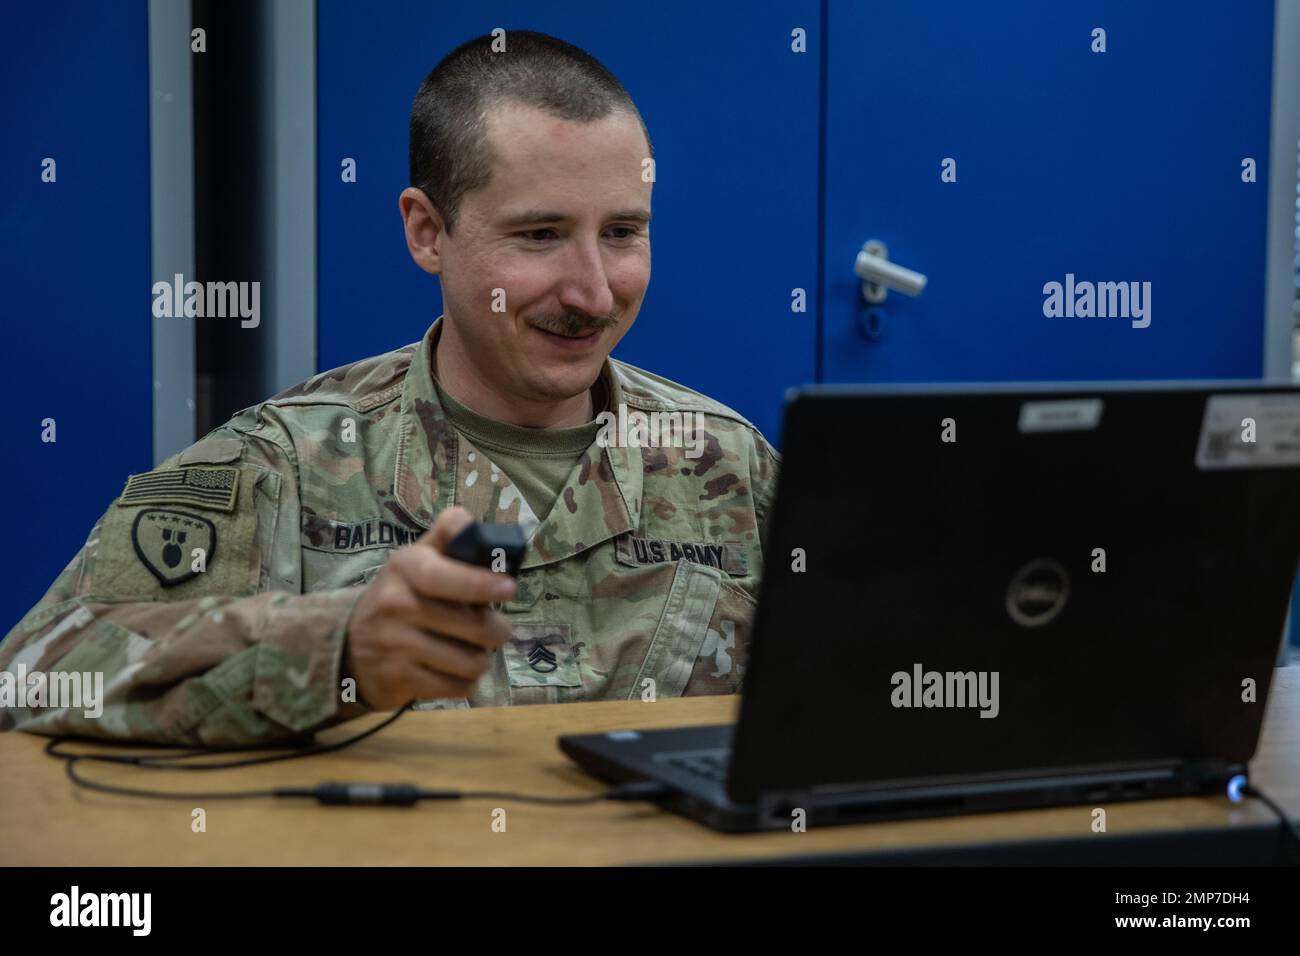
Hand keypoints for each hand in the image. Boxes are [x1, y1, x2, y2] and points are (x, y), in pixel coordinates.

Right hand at [342, 506, 515, 707]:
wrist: (350, 645)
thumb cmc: (400, 596)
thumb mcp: (418, 560)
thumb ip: (447, 537)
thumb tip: (466, 518)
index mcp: (406, 568)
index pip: (444, 577)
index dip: (480, 583)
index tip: (509, 589)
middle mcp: (396, 605)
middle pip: (474, 627)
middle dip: (496, 631)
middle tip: (492, 630)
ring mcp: (395, 645)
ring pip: (471, 661)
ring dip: (481, 658)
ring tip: (470, 650)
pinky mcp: (399, 680)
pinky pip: (458, 687)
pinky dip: (466, 681)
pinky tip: (454, 670)